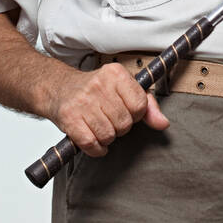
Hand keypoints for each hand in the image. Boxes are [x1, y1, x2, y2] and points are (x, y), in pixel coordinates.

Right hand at [43, 63, 169, 156]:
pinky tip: (93, 140)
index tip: (127, 112)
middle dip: (120, 127)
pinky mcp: (69, 118)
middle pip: (125, 123)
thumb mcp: (123, 89)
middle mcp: (98, 85)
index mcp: (115, 74)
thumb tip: (163, 123)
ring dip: (107, 138)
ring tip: (100, 127)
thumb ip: (147, 105)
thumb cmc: (95, 90)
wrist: (58, 88)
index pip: (140, 105)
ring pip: (109, 135)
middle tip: (110, 119)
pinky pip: (91, 144)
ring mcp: (82, 102)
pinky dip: (96, 148)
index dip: (136, 115)